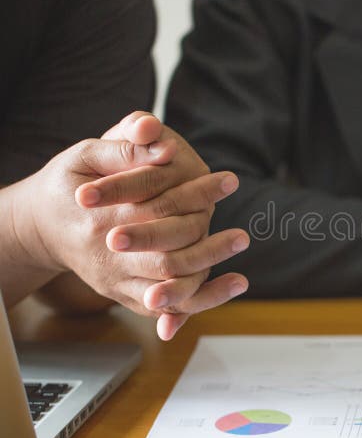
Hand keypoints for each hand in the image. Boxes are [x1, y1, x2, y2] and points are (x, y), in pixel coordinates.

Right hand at [22, 112, 248, 338]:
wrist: (43, 226)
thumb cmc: (70, 183)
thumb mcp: (85, 155)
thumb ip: (122, 144)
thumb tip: (154, 130)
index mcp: (98, 219)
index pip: (156, 207)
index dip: (197, 192)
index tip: (229, 180)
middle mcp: (107, 257)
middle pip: (166, 260)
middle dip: (210, 248)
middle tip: (243, 236)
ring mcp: (116, 281)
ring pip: (170, 291)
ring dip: (212, 282)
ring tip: (243, 265)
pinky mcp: (124, 294)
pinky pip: (167, 307)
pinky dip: (202, 299)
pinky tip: (234, 283)